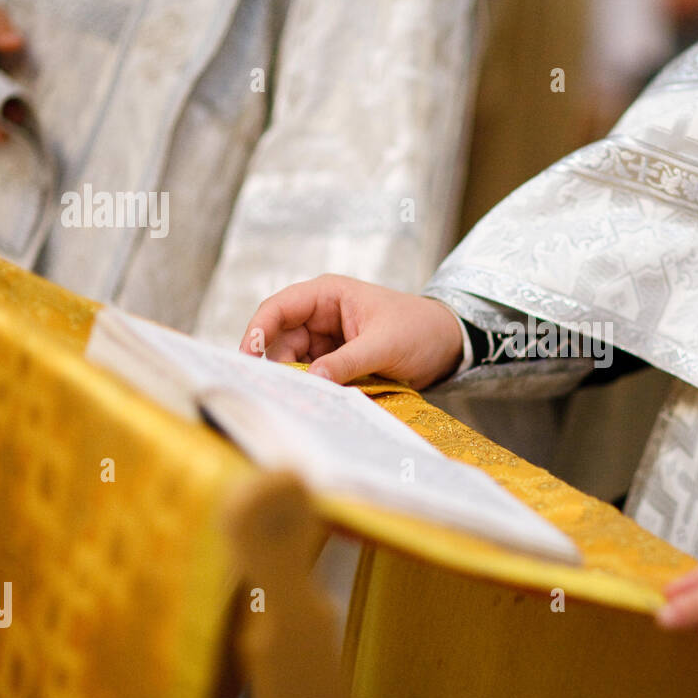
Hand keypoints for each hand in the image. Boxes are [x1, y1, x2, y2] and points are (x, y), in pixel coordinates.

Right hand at [240, 274, 464, 389]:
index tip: (248, 358)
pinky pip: (314, 375)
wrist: (449, 344)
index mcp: (328, 295)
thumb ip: (348, 362)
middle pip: (281, 340)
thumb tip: (313, 379)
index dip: (258, 331)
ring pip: (295, 362)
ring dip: (296, 380)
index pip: (279, 308)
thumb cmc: (420, 330)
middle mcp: (321, 315)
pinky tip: (313, 402)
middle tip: (276, 393)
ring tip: (297, 401)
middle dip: (277, 365)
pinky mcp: (337, 362)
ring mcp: (327, 340)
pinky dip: (312, 388)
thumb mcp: (384, 344)